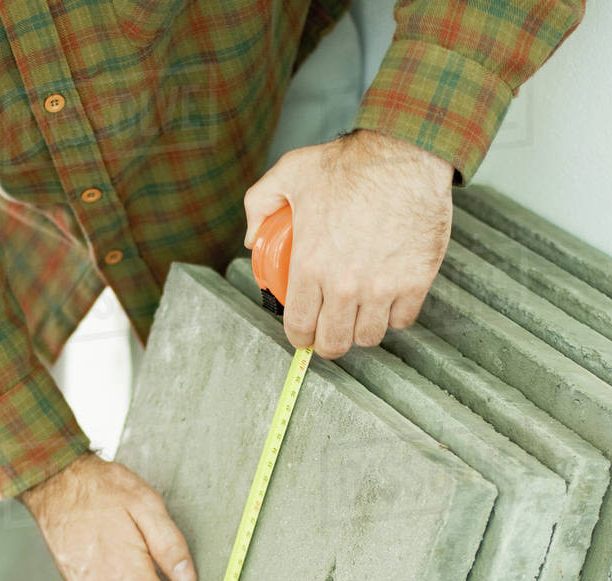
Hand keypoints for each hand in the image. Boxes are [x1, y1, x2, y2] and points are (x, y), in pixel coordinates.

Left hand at [244, 129, 452, 357]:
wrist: (406, 152)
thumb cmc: (350, 162)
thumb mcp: (290, 174)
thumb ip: (260, 205)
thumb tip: (251, 239)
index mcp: (310, 266)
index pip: (299, 327)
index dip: (299, 337)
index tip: (304, 333)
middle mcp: (344, 285)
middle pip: (333, 343)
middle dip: (328, 342)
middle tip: (330, 330)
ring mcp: (381, 287)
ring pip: (368, 337)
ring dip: (361, 330)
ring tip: (359, 314)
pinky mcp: (414, 283)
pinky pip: (401, 321)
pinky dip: (394, 315)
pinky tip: (387, 299)